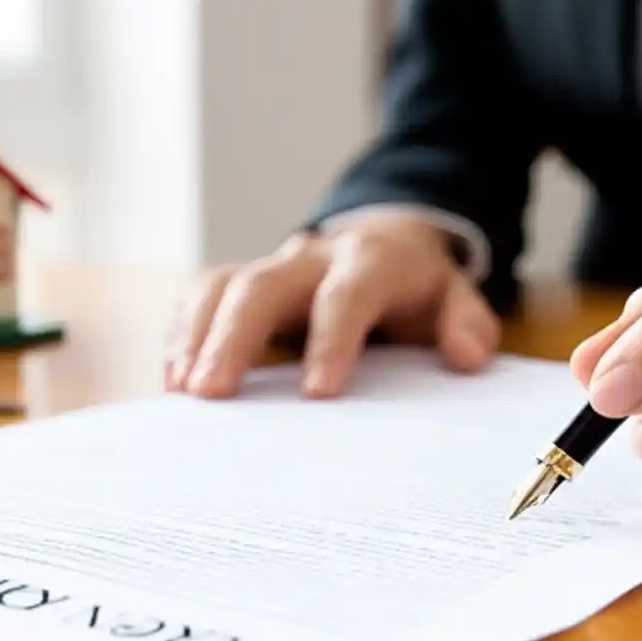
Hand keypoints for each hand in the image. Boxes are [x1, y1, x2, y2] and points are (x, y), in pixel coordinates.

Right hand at [164, 217, 499, 398]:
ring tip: (181, 390)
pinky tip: (173, 377)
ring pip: (219, 287)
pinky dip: (180, 333)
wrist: (380, 247)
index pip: (347, 295)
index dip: (332, 339)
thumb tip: (468, 355)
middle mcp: (309, 259)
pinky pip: (199, 297)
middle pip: (261, 286)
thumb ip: (468, 323)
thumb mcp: (454, 298)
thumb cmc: (413, 290)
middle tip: (211, 393)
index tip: (317, 393)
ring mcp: (268, 268)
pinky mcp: (238, 282)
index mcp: (369, 262)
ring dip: (194, 336)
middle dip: (233, 338)